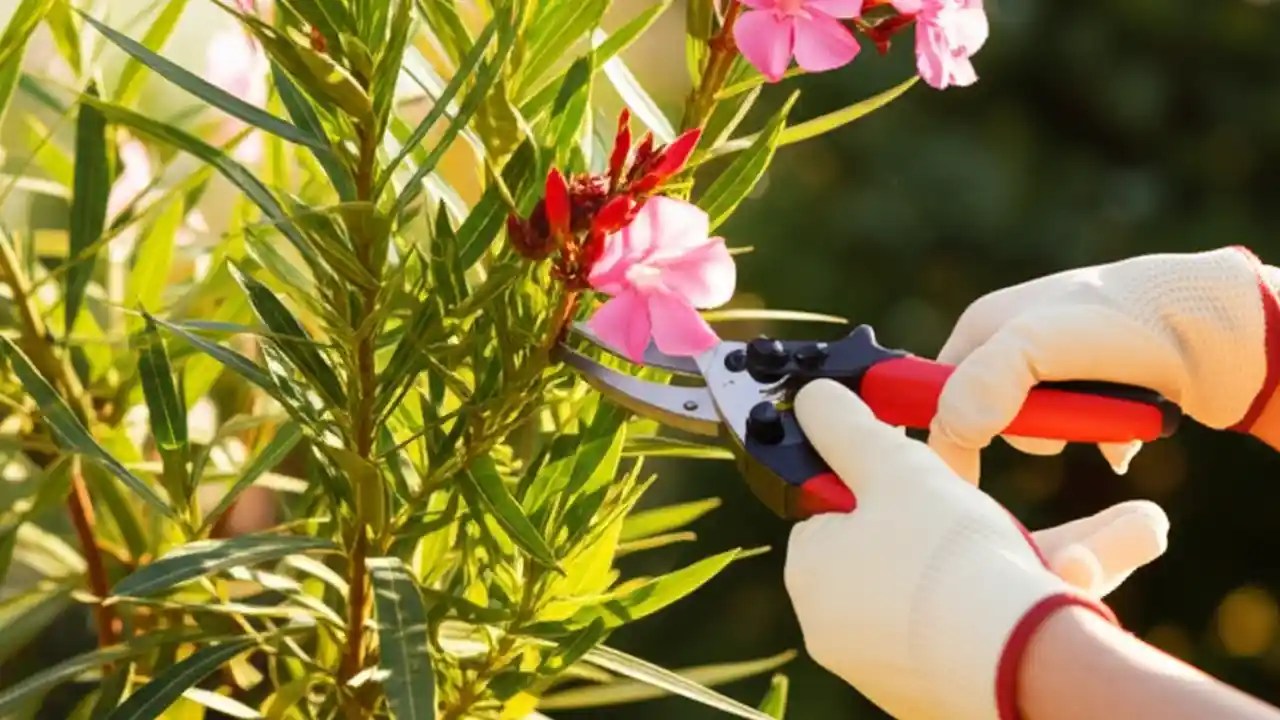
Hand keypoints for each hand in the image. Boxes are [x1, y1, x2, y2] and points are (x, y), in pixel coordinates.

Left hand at [784, 380, 1167, 719]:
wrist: (1019, 669)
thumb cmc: (945, 560)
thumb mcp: (890, 467)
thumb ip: (845, 427)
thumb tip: (811, 399)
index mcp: (815, 575)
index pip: (835, 509)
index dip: (882, 479)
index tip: (922, 466)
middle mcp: (845, 628)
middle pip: (911, 546)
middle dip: (978, 515)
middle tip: (1000, 506)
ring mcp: (898, 662)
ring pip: (971, 585)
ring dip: (1039, 553)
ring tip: (1109, 536)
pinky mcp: (953, 686)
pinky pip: (995, 624)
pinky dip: (1043, 594)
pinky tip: (1087, 572)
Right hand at [927, 247, 1279, 481]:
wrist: (1214, 327)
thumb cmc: (1123, 324)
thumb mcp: (1038, 345)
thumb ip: (987, 382)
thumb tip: (948, 432)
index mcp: (985, 323)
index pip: (938, 390)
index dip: (952, 429)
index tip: (970, 467)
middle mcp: (1015, 339)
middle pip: (989, 415)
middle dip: (1028, 434)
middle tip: (1061, 433)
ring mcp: (1058, 362)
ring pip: (1040, 428)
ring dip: (1069, 436)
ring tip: (1104, 423)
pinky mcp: (1098, 383)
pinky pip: (1081, 430)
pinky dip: (1101, 440)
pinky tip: (1125, 436)